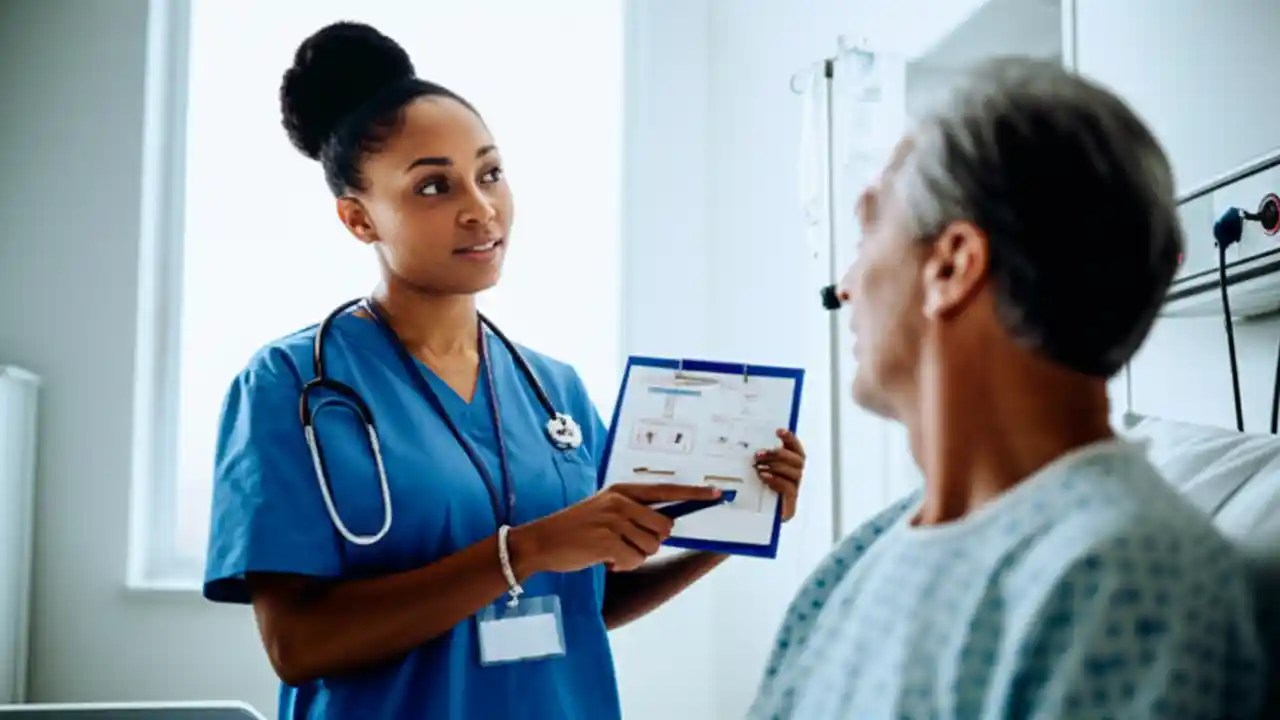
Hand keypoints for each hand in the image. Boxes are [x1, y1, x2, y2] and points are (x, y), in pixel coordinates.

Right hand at [510, 483, 721, 574]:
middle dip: (651, 542)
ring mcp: (614, 520)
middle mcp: (621, 501)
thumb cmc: (576, 528)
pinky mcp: (607, 540)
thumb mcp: (604, 510)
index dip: (694, 493)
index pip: (667, 490)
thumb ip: (633, 512)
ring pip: (650, 547)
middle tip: (625, 544)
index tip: (717, 494)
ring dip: (634, 556)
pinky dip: (622, 565)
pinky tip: (604, 559)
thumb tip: (667, 526)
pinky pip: (633, 560)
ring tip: (610, 551)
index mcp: (622, 490)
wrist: (541, 541)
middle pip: (664, 527)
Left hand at [755, 429, 805, 521]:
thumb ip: (755, 460)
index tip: (779, 431)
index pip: (795, 450)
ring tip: (758, 466)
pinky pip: (789, 489)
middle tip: (759, 454)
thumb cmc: (749, 494)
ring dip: (776, 466)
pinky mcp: (790, 505)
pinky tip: (765, 477)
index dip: (790, 439)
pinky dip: (777, 480)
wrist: (748, 521)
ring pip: (795, 472)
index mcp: (787, 467)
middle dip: (779, 454)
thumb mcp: (750, 474)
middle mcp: (794, 478)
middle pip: (797, 460)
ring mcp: (793, 491)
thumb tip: (750, 443)